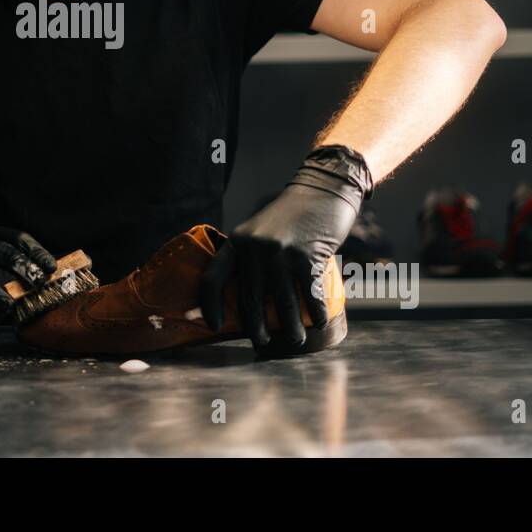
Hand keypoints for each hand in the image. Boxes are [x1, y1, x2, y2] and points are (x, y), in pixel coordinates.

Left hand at [199, 145, 371, 355]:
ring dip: (290, 328)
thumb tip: (246, 299)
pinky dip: (315, 313)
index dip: (209, 306)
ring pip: (282, 304)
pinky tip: (317, 322)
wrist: (322, 190)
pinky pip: (309, 295)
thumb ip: (250, 258)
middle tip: (263, 342)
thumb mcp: (259, 232)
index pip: (212, 278)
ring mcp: (280, 254)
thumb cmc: (291, 216)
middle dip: (256, 327)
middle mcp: (254, 249)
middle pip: (250, 299)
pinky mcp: (306, 258)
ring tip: (296, 340)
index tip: (213, 325)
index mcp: (237, 242)